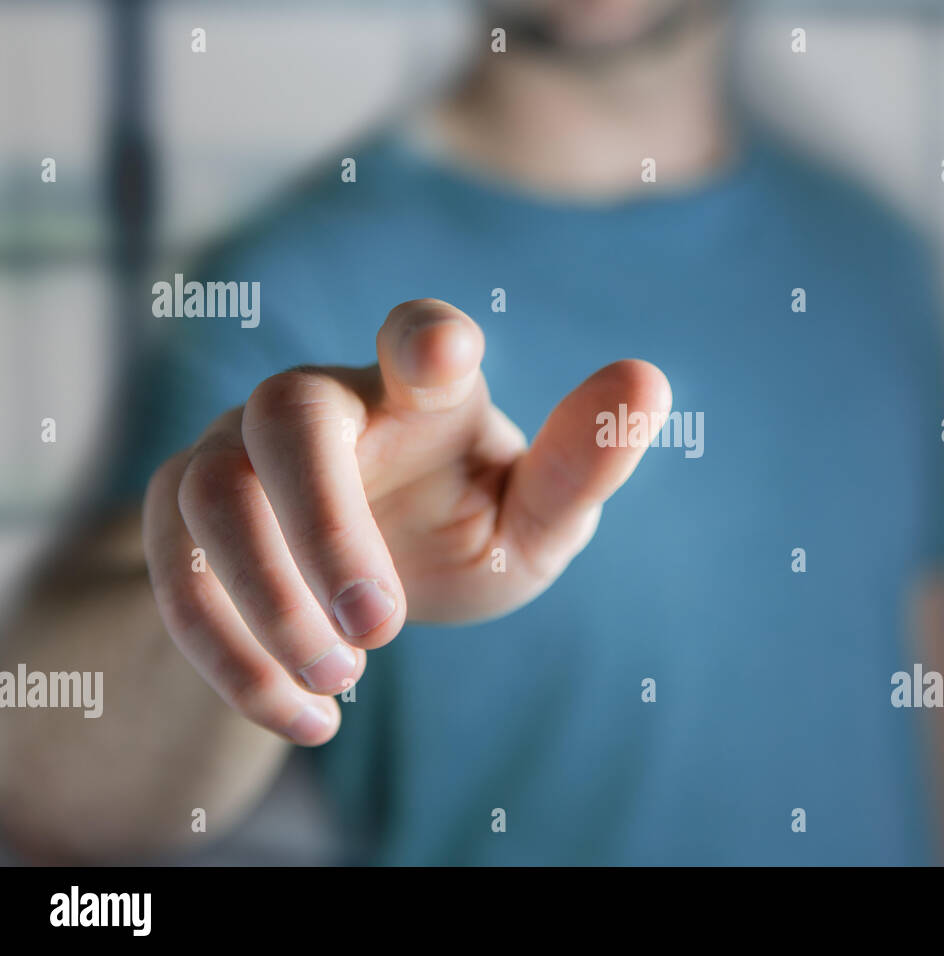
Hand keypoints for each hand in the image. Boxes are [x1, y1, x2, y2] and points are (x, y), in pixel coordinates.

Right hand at [142, 299, 670, 745]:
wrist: (365, 594)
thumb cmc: (463, 531)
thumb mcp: (535, 519)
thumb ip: (582, 464)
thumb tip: (649, 383)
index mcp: (423, 392)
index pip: (418, 335)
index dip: (425, 338)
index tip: (443, 357)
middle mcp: (323, 404)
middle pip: (288, 417)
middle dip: (326, 528)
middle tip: (380, 633)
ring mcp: (239, 451)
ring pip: (213, 495)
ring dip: (270, 601)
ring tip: (344, 680)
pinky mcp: (184, 519)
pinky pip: (176, 578)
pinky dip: (233, 658)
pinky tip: (307, 720)